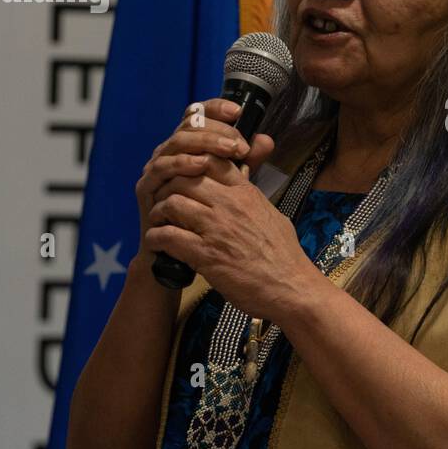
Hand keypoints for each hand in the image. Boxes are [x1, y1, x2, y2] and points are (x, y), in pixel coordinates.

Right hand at [134, 98, 273, 261]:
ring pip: (175, 142)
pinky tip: (200, 164)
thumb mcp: (232, 185)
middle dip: (217, 130)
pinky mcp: (145, 189)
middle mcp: (170, 154)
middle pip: (188, 126)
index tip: (238, 111)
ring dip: (204, 143)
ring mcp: (156, 170)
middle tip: (240, 143)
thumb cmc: (207, 220)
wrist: (182, 259)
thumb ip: (246, 162)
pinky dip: (181, 163)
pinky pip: (162, 168)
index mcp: (188, 148)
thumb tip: (266, 140)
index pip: (198, 116)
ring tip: (230, 150)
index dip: (215, 108)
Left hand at [142, 140, 328, 321]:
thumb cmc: (285, 256)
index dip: (191, 166)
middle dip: (168, 188)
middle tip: (163, 202)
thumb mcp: (273, 215)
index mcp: (246, 193)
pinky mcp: (205, 254)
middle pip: (184, 178)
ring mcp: (216, 229)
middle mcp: (230, 205)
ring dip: (158, 213)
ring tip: (158, 222)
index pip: (211, 161)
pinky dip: (156, 238)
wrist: (291, 288)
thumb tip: (244, 187)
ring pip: (172, 203)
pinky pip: (168, 236)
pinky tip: (156, 243)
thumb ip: (253, 198)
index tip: (183, 180)